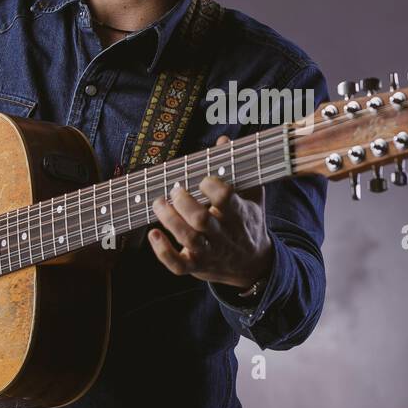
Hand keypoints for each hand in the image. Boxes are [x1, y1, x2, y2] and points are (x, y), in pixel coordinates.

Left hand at [149, 135, 273, 287]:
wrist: (253, 265)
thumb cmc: (249, 224)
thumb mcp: (252, 197)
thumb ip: (238, 169)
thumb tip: (222, 140)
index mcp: (239, 215)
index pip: (226, 199)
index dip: (212, 186)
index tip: (203, 179)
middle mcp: (224, 236)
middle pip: (202, 220)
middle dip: (184, 202)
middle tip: (175, 189)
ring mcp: (210, 253)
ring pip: (188, 239)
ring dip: (170, 219)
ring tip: (158, 202)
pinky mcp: (196, 266)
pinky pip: (177, 265)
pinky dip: (162, 251)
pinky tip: (153, 233)